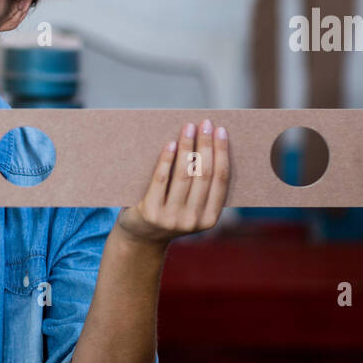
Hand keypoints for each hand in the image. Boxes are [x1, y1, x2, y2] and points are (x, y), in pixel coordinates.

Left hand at [115, 119, 230, 247]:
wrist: (140, 238)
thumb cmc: (169, 215)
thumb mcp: (192, 210)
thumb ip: (202, 189)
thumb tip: (211, 145)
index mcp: (210, 218)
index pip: (221, 180)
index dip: (222, 153)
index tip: (221, 131)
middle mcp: (193, 220)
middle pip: (204, 174)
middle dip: (206, 145)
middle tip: (206, 123)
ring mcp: (171, 217)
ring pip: (184, 175)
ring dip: (188, 147)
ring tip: (188, 128)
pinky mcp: (150, 212)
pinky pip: (161, 179)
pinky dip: (167, 159)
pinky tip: (170, 143)